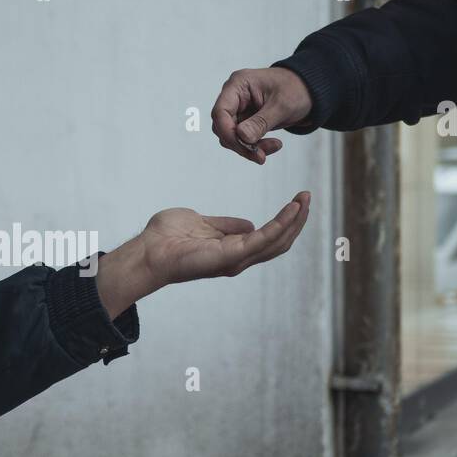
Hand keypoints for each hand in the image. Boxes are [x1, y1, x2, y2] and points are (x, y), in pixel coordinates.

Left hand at [95, 193, 311, 316]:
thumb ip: (226, 225)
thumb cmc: (167, 238)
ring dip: (294, 220)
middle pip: (279, 241)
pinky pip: (264, 239)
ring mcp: (236, 259)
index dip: (287, 220)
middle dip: (297, 220)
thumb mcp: (203, 224)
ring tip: (305, 199)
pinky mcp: (231, 256)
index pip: (269, 237)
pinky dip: (281, 223)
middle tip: (308, 197)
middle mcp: (238, 258)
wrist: (148, 250)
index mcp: (233, 250)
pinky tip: (292, 208)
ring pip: (277, 241)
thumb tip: (249, 224)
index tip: (298, 199)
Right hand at [211, 67, 313, 163]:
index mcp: (238, 84)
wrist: (309, 91)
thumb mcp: (281, 105)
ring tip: (274, 147)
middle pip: (223, 127)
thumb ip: (260, 122)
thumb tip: (241, 137)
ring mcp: (239, 109)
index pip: (220, 112)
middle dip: (241, 144)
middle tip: (261, 155)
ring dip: (249, 147)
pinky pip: (242, 139)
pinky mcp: (245, 121)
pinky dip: (254, 146)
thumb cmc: (297, 89)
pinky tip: (272, 146)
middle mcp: (234, 97)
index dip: (228, 132)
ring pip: (231, 137)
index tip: (243, 145)